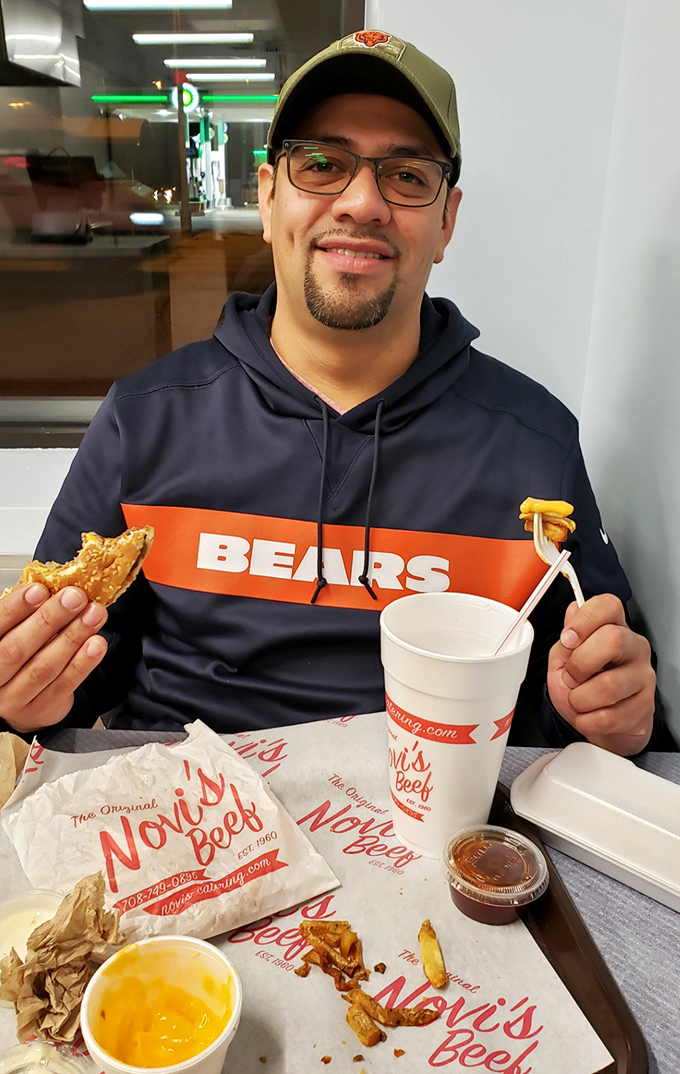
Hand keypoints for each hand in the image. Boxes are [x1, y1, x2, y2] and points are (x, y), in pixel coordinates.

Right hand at [0, 584, 107, 734]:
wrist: (21, 700)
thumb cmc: (17, 655)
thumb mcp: (13, 631)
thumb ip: (26, 613)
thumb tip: (54, 586)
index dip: (16, 608)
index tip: (39, 590)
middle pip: (18, 649)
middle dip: (50, 619)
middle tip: (75, 597)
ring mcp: (15, 698)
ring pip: (44, 667)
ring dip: (73, 637)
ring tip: (92, 615)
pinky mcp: (41, 709)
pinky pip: (64, 684)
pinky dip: (83, 663)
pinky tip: (96, 644)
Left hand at [547, 593, 655, 755]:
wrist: (602, 724)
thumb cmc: (583, 686)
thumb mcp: (564, 660)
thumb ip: (566, 639)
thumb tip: (572, 610)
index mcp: (613, 628)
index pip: (608, 606)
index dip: (584, 619)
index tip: (568, 639)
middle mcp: (634, 647)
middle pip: (613, 639)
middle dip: (579, 664)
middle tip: (571, 677)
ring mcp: (643, 676)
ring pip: (608, 685)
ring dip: (580, 699)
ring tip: (579, 700)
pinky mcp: (645, 707)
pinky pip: (608, 716)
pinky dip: (587, 720)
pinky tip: (590, 715)